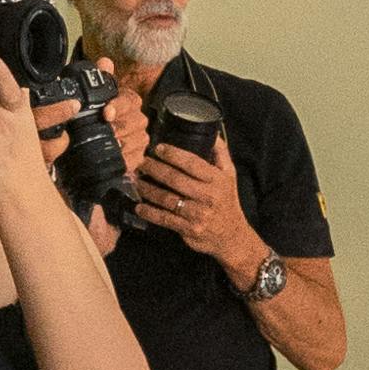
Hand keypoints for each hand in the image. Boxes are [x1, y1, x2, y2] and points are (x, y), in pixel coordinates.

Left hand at [132, 128, 253, 263]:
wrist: (232, 237)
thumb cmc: (227, 201)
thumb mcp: (229, 175)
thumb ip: (220, 154)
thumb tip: (212, 132)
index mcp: (217, 180)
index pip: (193, 163)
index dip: (173, 154)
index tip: (158, 148)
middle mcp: (208, 196)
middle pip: (175, 179)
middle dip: (155, 169)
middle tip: (141, 162)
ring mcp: (198, 214)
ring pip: (167, 199)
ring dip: (148, 189)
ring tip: (135, 181)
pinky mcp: (189, 229)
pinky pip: (165, 219)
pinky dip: (150, 212)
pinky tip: (139, 206)